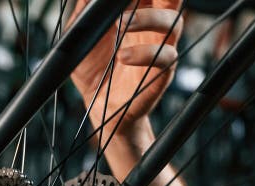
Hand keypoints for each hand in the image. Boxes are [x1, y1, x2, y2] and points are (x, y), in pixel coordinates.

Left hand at [70, 0, 182, 138]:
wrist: (98, 105)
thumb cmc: (94, 67)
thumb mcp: (81, 34)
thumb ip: (86, 10)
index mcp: (138, 10)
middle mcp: (153, 25)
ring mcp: (160, 47)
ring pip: (173, 21)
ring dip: (148, 18)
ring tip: (121, 25)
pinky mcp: (161, 73)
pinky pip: (166, 57)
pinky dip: (146, 53)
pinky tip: (123, 57)